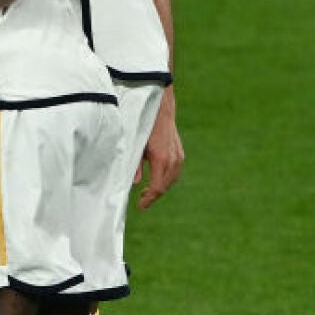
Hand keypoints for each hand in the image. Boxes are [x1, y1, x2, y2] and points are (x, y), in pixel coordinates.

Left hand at [134, 89, 183, 208]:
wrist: (160, 107)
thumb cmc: (143, 125)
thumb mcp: (135, 145)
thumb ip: (135, 165)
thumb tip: (135, 184)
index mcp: (160, 158)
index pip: (158, 187)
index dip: (149, 199)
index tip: (140, 206)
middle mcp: (173, 159)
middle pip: (166, 186)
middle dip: (154, 195)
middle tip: (142, 201)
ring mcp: (178, 155)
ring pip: (172, 179)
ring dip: (162, 187)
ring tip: (149, 192)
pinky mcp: (180, 152)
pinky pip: (175, 171)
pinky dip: (167, 179)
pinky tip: (158, 180)